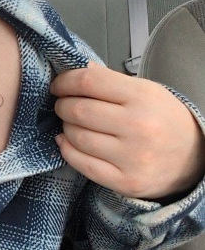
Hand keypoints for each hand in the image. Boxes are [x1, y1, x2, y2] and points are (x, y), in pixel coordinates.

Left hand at [50, 63, 204, 199]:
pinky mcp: (125, 181)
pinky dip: (67, 149)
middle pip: (78, 110)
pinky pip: (81, 163)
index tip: (58, 85)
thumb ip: (108, 79)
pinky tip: (66, 141)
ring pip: (76, 136)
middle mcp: (138, 127)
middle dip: (62, 105)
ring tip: (71, 122)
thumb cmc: (164, 119)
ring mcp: (132, 157)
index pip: (89, 81)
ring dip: (65, 126)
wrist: (195, 158)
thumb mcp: (145, 90)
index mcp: (142, 97)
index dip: (65, 81)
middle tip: (62, 104)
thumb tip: (78, 68)